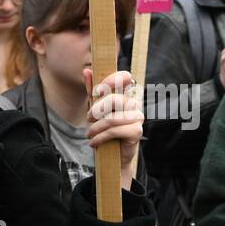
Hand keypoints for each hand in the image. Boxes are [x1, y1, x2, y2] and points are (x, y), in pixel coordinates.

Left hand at [83, 68, 144, 191]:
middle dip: (96, 110)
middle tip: (89, 119)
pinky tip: (94, 142)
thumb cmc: (104, 128)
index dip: (110, 80)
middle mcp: (134, 103)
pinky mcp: (137, 131)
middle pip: (114, 99)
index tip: (96, 91)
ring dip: (96, 128)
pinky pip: (115, 131)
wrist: (113, 154)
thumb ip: (92, 90)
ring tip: (89, 134)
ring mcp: (137, 117)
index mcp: (125, 93)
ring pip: (112, 118)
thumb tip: (87, 71)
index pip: (124, 77)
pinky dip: (100, 137)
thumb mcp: (95, 108)